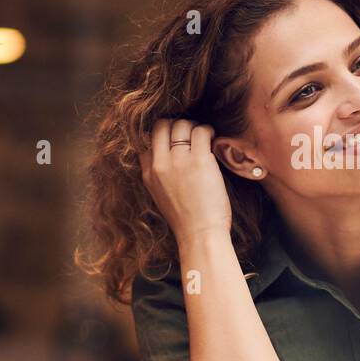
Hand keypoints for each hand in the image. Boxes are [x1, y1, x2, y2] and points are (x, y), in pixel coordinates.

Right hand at [140, 118, 232, 246]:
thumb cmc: (186, 218)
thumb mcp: (160, 194)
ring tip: (204, 137)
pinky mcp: (199, 161)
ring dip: (195, 127)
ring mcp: (178, 161)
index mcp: (148, 173)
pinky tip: (213, 140)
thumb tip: (163, 153)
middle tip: (191, 134)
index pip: (146, 139)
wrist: (199, 235)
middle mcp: (160, 164)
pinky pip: (201, 131)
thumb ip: (157, 173)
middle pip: (162, 125)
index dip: (162, 134)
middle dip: (178, 125)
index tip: (176, 139)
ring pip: (182, 125)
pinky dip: (208, 131)